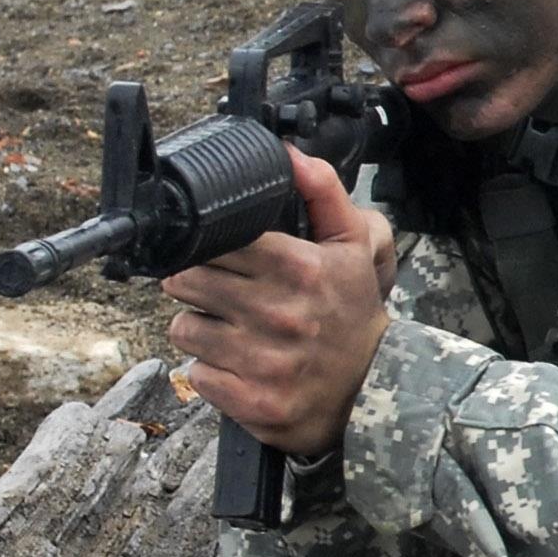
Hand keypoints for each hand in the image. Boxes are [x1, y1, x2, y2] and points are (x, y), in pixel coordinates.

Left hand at [163, 148, 396, 456]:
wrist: (374, 393)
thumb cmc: (352, 316)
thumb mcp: (353, 249)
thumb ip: (324, 194)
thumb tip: (292, 156)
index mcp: (303, 269)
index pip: (214, 241)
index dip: (212, 249)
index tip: (226, 259)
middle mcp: (280, 314)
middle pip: (185, 282)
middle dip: (199, 287)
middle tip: (229, 295)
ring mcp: (263, 360)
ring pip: (183, 329)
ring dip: (202, 330)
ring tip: (236, 332)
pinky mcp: (249, 399)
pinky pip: (195, 374)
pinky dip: (212, 371)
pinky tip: (241, 366)